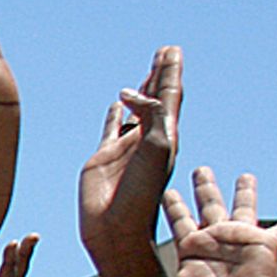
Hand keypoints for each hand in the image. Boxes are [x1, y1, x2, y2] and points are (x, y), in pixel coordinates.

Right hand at [79, 47, 182, 261]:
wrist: (117, 227)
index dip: (170, 72)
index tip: (172, 49)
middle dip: (160, 74)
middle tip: (165, 51)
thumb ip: (148, 114)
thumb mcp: (156, 147)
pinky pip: (112, 128)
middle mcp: (148, 138)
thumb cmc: (141, 193)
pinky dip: (115, 114)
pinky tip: (116, 104)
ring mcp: (126, 147)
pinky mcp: (104, 157)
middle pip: (156, 98)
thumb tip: (127, 93)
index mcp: (166, 134)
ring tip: (144, 74)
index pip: (169, 94)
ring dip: (140, 91)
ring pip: (134, 111)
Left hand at [164, 168, 276, 276]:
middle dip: (204, 186)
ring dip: (246, 191)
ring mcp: (241, 242)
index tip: (166, 190)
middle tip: (200, 169)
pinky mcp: (265, 247)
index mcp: (191, 249)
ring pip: (244, 208)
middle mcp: (216, 241)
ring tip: (245, 175)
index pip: (180, 220)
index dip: (173, 205)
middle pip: (209, 205)